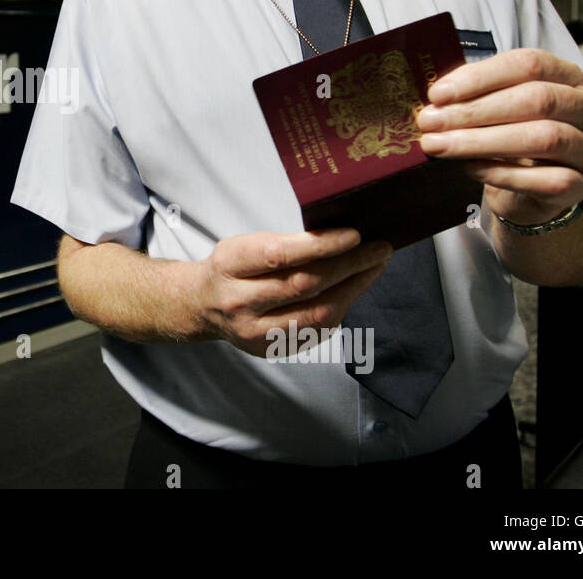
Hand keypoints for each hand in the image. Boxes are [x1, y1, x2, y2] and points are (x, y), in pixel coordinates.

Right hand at [197, 228, 390, 356]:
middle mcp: (239, 302)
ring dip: (354, 289)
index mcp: (230, 265)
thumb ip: (284, 243)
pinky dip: (341, 306)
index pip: (279, 255)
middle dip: (349, 265)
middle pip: (304, 285)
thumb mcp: (244, 245)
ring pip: (317, 314)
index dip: (319, 245)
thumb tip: (342, 233)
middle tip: (379, 249)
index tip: (354, 234)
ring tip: (375, 267)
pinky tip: (353, 289)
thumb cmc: (233, 268)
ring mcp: (255, 332)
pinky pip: (317, 330)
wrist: (202, 307)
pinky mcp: (271, 349)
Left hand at [416, 48, 582, 224]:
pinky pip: (545, 179)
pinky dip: (501, 173)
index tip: (438, 94)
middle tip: (431, 121)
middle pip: (537, 99)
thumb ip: (474, 98)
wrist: (532, 192)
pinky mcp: (581, 185)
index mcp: (567, 77)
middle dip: (476, 110)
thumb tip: (435, 101)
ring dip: (483, 141)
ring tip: (440, 146)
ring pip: (544, 138)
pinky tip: (469, 168)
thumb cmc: (512, 142)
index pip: (529, 64)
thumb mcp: (496, 111)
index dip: (480, 77)